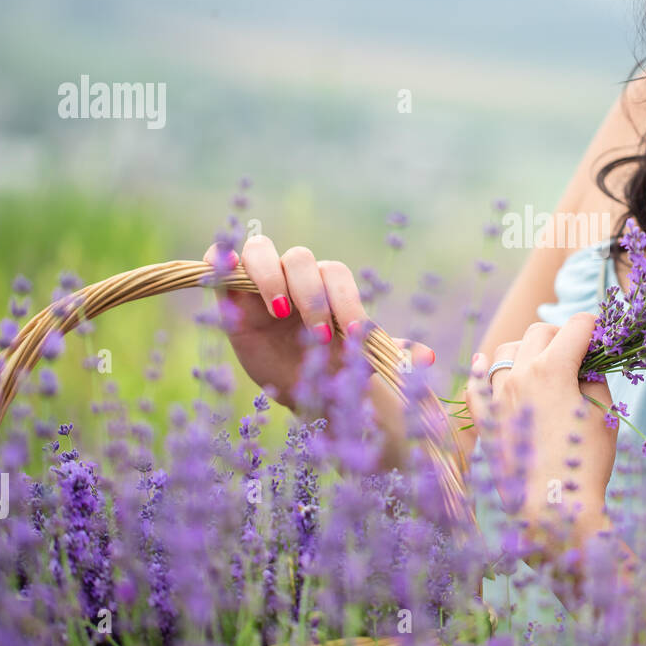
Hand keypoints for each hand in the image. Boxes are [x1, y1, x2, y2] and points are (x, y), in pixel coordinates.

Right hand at [202, 235, 433, 412]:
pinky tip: (229, 278)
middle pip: (299, 259)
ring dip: (271, 277)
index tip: (354, 334)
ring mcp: (260, 284)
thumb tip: (427, 357)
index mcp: (329, 288)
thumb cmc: (335, 375)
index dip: (345, 300)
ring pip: (260, 251)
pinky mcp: (229, 296)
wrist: (300, 394)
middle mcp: (296, 279)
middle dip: (311, 295)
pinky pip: (218, 261)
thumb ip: (392, 355)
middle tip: (319, 337)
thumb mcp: (363, 367)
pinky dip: (221, 260)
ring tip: (281, 312)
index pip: (335, 275)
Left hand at [464, 313, 617, 549]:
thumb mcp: (602, 414)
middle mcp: (519, 374)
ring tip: (541, 363)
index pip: (577, 327)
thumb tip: (586, 365)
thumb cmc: (584, 463)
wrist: (551, 508)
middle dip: (562, 335)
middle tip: (578, 352)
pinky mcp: (484, 419)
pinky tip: (486, 366)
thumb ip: (594, 379)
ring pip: (504, 351)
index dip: (596, 327)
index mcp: (552, 369)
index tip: (603, 336)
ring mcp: (496, 396)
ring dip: (525, 349)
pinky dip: (482, 370)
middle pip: (539, 332)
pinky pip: (475, 383)